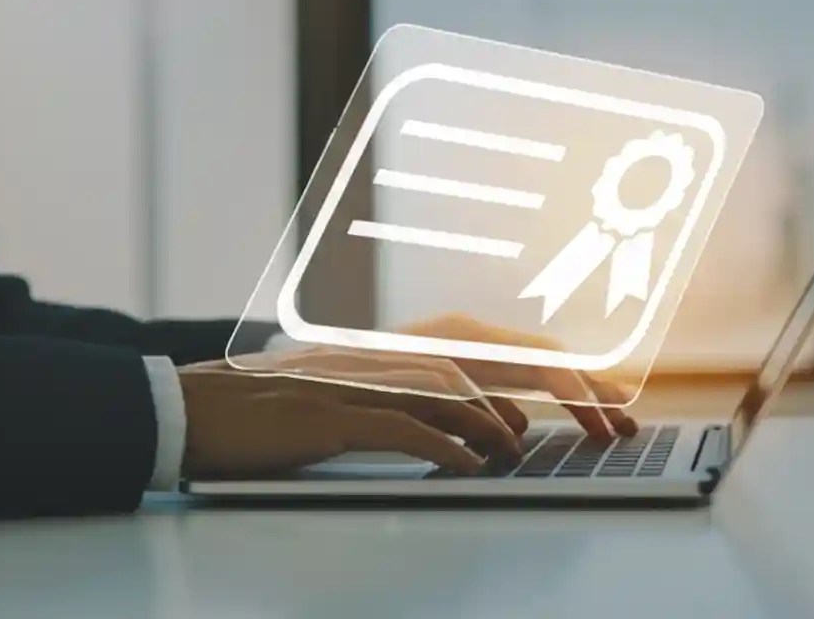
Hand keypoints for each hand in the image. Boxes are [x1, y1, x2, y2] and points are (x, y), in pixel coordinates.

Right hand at [178, 314, 636, 477]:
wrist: (201, 407)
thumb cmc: (286, 406)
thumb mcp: (366, 390)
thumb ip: (429, 398)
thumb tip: (499, 427)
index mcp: (405, 343)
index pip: (505, 347)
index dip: (566, 371)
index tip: (612, 402)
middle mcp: (393, 352)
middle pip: (500, 360)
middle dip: (568, 390)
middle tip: (612, 426)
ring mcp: (365, 379)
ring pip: (459, 389)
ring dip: (505, 423)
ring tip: (529, 454)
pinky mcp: (336, 413)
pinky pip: (406, 427)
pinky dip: (448, 448)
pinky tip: (475, 469)